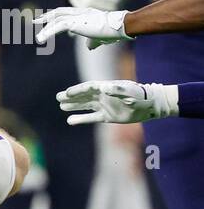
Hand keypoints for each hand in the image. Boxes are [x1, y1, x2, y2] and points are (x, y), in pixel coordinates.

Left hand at [33, 7, 130, 47]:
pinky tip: (40, 39)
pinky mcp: (74, 23)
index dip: (57, 16)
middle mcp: (80, 12)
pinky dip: (47, 32)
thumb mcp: (99, 37)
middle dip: (47, 17)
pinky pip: (56, 27)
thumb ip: (92, 41)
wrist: (119, 26)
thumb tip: (89, 47)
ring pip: (56, 20)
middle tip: (36, 21)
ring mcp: (77, 16)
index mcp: (85, 13)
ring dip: (45, 29)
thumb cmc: (112, 31)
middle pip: (59, 12)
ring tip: (38, 38)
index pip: (68, 12)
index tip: (49, 20)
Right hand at [56, 79, 177, 124]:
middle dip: (71, 97)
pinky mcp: (107, 116)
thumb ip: (117, 89)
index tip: (66, 93)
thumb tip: (104, 88)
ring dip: (74, 106)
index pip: (88, 88)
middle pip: (83, 96)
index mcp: (106, 88)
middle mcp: (103, 96)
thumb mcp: (130, 91)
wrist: (150, 106)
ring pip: (85, 106)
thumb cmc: (140, 96)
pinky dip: (81, 119)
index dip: (77, 90)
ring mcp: (104, 106)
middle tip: (58, 98)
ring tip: (61, 106)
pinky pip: (91, 118)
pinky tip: (70, 120)